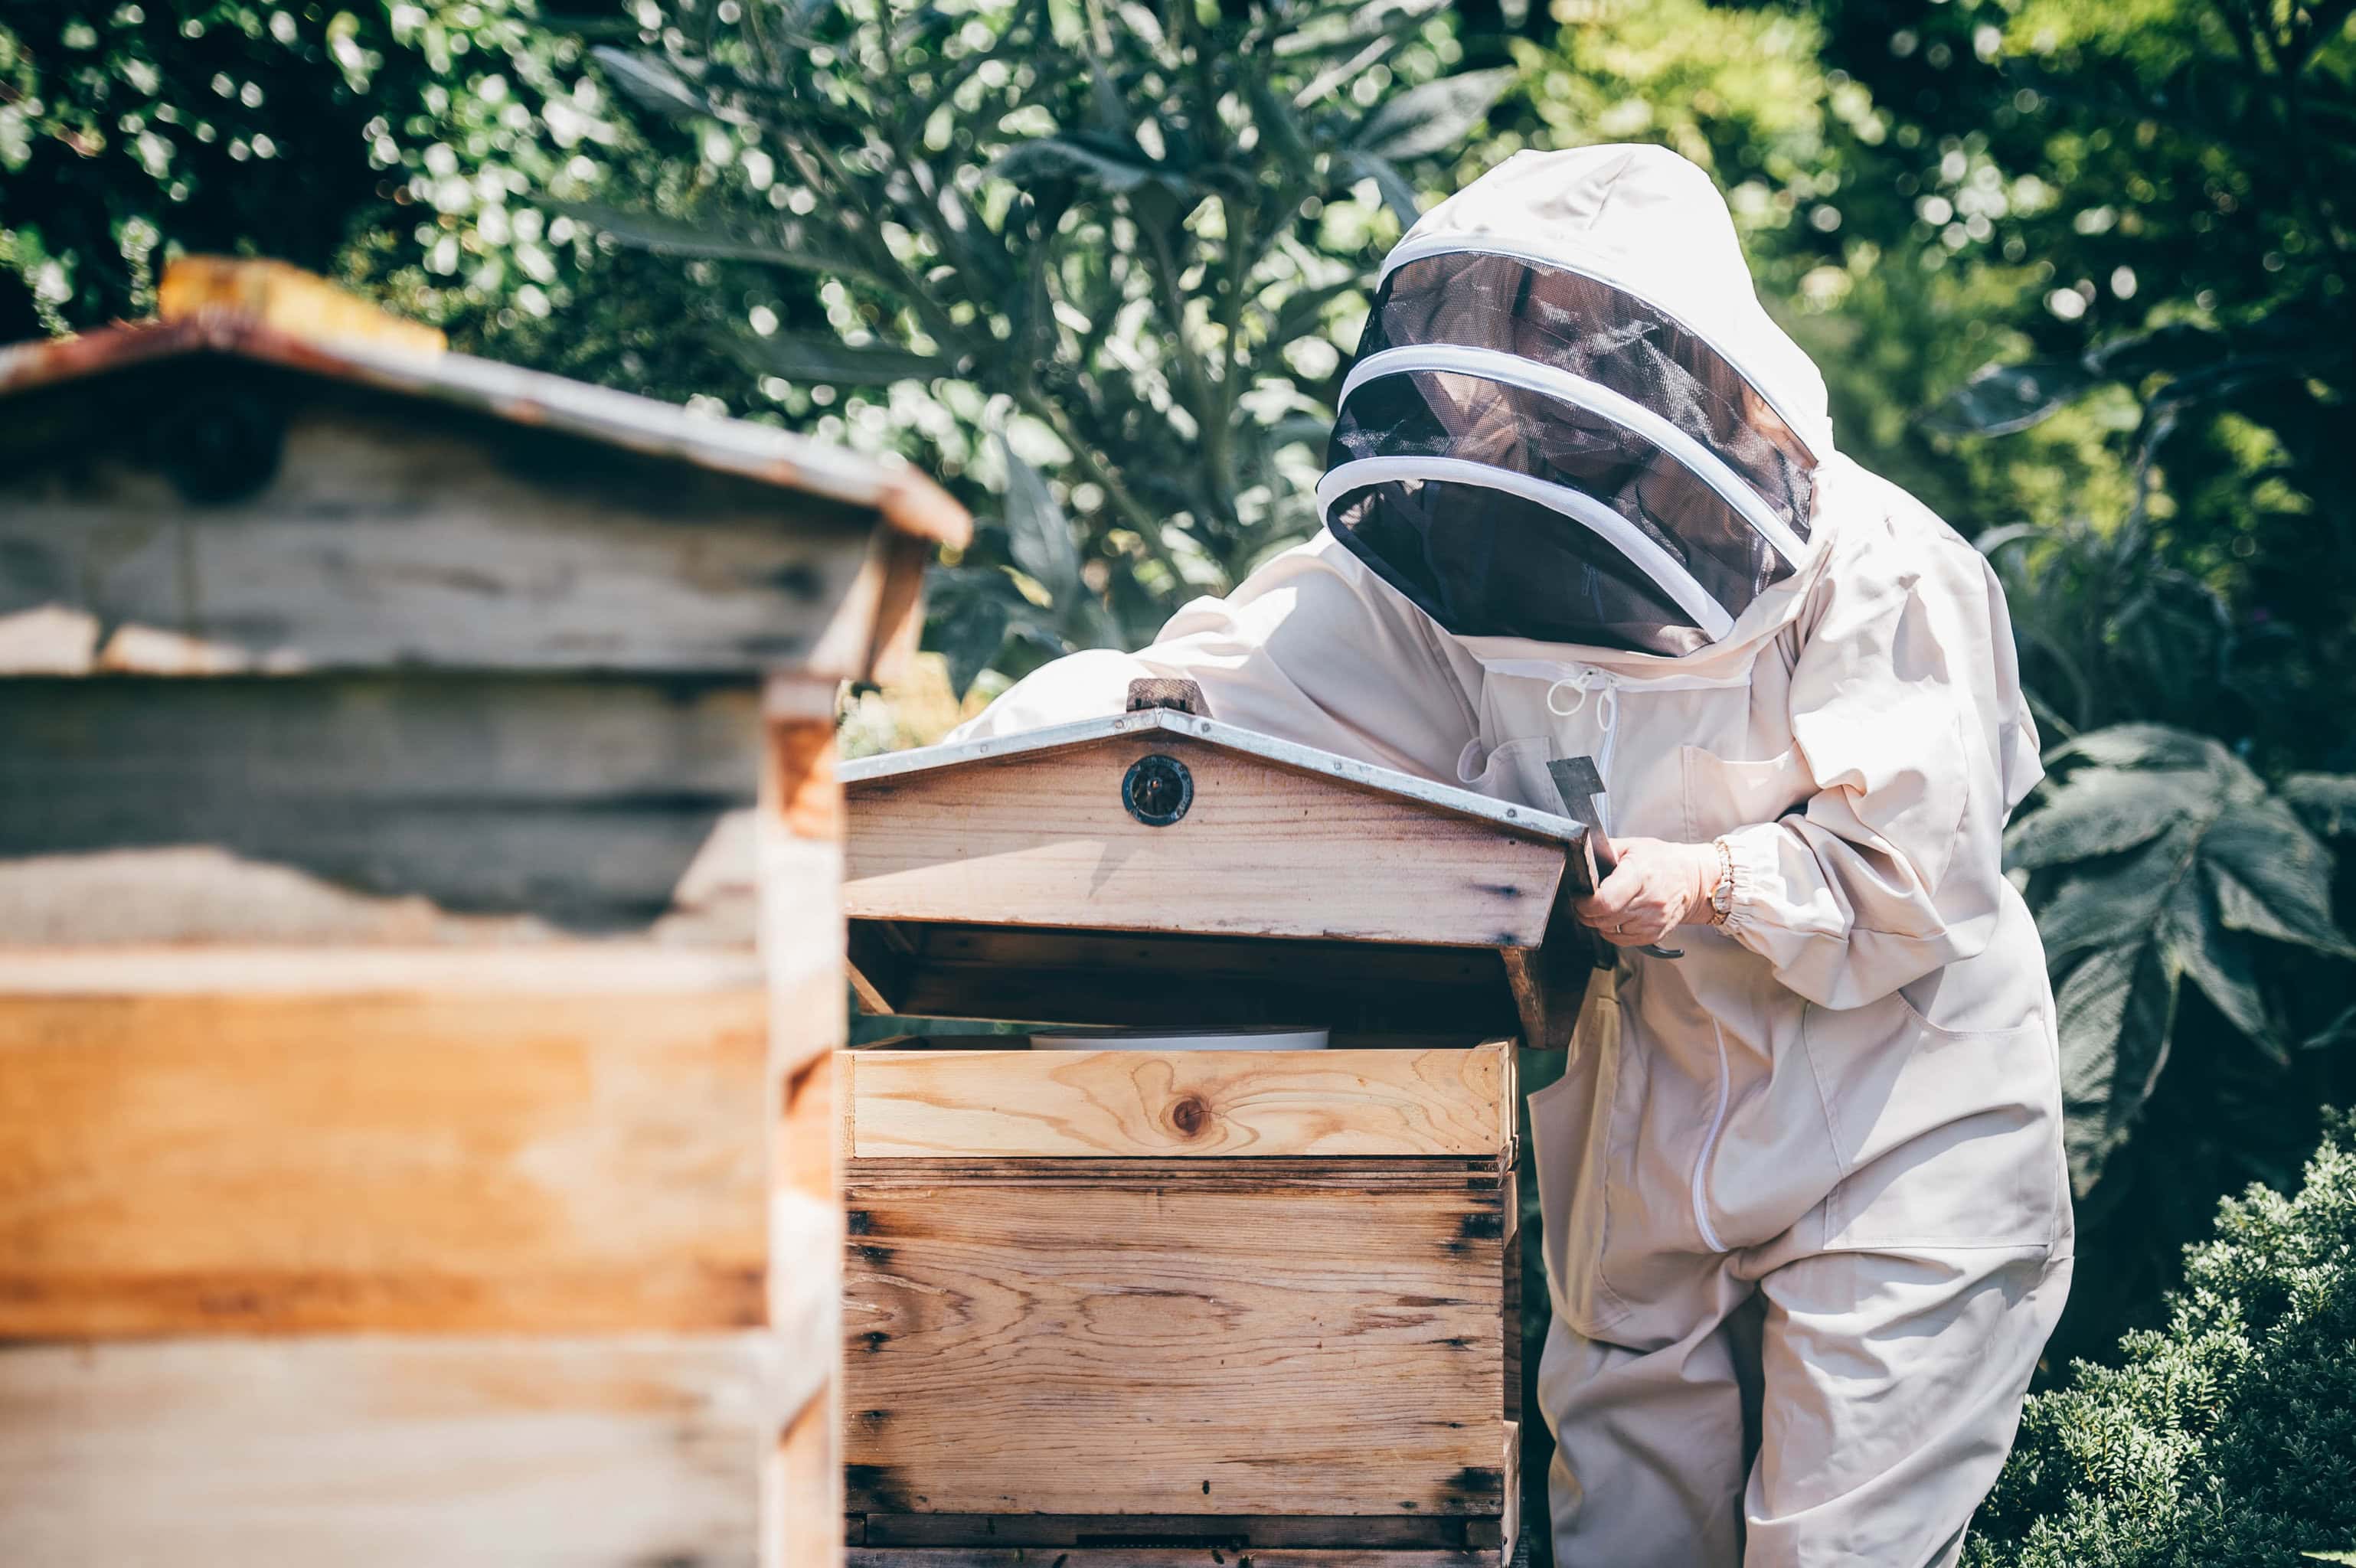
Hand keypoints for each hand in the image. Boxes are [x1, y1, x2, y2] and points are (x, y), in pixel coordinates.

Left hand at [1573, 837, 1719, 947]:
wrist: (1692, 880)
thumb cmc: (1662, 861)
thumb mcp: (1632, 846)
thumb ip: (1604, 852)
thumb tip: (1581, 858)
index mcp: (1640, 876)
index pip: (1605, 901)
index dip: (1585, 903)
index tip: (1579, 896)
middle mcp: (1649, 901)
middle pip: (1603, 918)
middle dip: (1586, 912)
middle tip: (1584, 902)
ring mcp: (1653, 921)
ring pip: (1609, 931)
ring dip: (1599, 921)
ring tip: (1603, 906)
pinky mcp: (1655, 934)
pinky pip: (1622, 940)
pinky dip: (1612, 931)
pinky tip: (1616, 917)